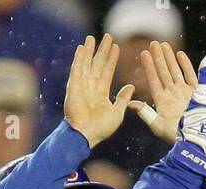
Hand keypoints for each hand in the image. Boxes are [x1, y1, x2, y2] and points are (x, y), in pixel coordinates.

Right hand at [64, 34, 134, 148]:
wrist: (86, 135)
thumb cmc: (101, 128)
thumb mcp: (117, 112)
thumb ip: (123, 99)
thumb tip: (131, 87)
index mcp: (101, 93)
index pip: (107, 71)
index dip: (112, 59)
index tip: (117, 47)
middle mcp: (91, 87)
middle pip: (97, 64)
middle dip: (102, 51)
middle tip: (108, 36)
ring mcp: (81, 86)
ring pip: (87, 63)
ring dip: (89, 50)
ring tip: (92, 37)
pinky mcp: (74, 86)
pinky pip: (77, 69)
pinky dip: (79, 58)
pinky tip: (82, 48)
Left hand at [134, 40, 197, 143]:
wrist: (198, 142)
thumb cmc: (177, 137)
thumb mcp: (158, 126)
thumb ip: (145, 114)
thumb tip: (131, 103)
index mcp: (163, 103)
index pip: (154, 81)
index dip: (149, 67)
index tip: (143, 54)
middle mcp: (173, 96)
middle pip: (164, 73)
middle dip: (158, 58)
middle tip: (153, 43)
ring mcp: (185, 94)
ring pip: (175, 72)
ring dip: (170, 58)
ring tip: (164, 44)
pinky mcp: (198, 94)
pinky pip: (191, 76)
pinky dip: (186, 66)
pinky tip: (180, 54)